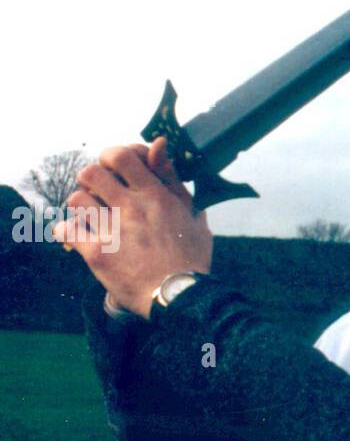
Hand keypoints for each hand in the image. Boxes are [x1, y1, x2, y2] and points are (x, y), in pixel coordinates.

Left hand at [54, 137, 212, 318]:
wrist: (181, 296)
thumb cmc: (190, 257)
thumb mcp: (191, 212)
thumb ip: (172, 177)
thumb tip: (159, 144)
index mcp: (154, 195)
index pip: (119, 155)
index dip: (112, 157)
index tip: (117, 170)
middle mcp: (130, 207)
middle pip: (90, 172)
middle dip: (92, 181)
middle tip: (100, 194)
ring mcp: (111, 230)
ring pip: (77, 199)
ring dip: (82, 205)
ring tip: (91, 216)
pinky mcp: (97, 253)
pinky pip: (66, 230)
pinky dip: (68, 231)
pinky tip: (78, 236)